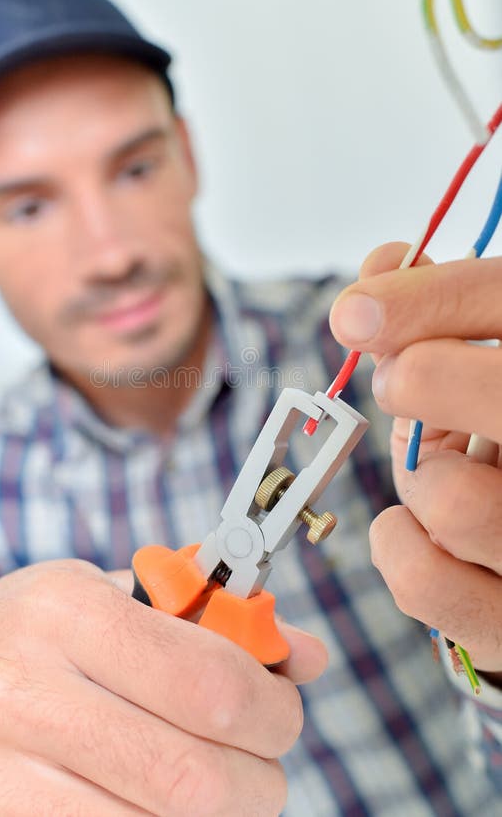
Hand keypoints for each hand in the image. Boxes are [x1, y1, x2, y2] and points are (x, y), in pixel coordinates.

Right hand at [0, 559, 326, 815]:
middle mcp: (20, 689)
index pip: (210, 682)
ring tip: (218, 787)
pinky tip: (164, 809)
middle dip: (259, 780)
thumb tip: (305, 654)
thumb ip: (209, 622)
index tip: (284, 711)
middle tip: (263, 764)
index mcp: (64, 610)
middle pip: (192, 778)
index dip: (275, 709)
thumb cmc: (25, 633)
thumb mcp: (108, 598)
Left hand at [329, 242, 501, 675]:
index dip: (432, 298)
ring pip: (451, 498)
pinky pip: (423, 579)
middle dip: (427, 378)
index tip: (357, 309)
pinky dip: (396, 545)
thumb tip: (380, 266)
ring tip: (440, 474)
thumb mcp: (487, 372)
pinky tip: (414, 528)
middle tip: (403, 379)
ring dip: (419, 476)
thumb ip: (442, 315)